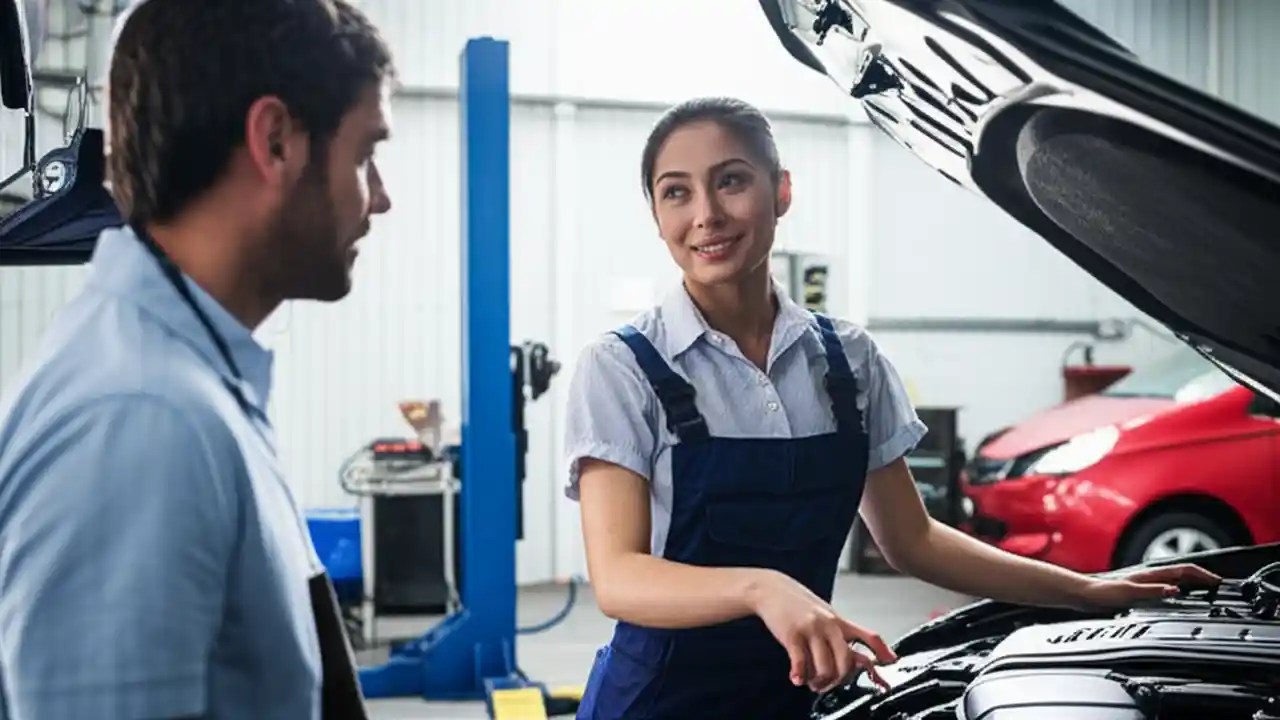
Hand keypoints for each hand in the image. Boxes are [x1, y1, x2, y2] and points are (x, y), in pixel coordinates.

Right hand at [748, 570, 897, 693]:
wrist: (771, 589)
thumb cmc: (798, 605)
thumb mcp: (824, 616)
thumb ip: (840, 636)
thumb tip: (858, 659)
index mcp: (840, 621)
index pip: (868, 636)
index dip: (882, 651)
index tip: (890, 662)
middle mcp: (829, 625)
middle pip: (846, 661)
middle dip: (837, 680)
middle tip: (825, 684)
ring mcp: (812, 629)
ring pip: (825, 667)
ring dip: (818, 681)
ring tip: (809, 681)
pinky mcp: (793, 634)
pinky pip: (801, 663)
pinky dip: (800, 676)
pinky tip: (796, 678)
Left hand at [1075, 563, 1221, 608]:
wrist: (1084, 594)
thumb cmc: (1102, 593)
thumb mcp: (1129, 593)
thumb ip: (1152, 591)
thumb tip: (1175, 590)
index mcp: (1150, 574)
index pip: (1184, 570)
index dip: (1202, 575)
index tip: (1218, 582)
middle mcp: (1149, 575)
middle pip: (1182, 572)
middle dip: (1201, 577)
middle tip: (1217, 585)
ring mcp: (1144, 581)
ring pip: (1174, 578)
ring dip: (1191, 581)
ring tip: (1203, 588)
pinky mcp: (1139, 588)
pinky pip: (1166, 586)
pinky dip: (1178, 588)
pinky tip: (1176, 595)